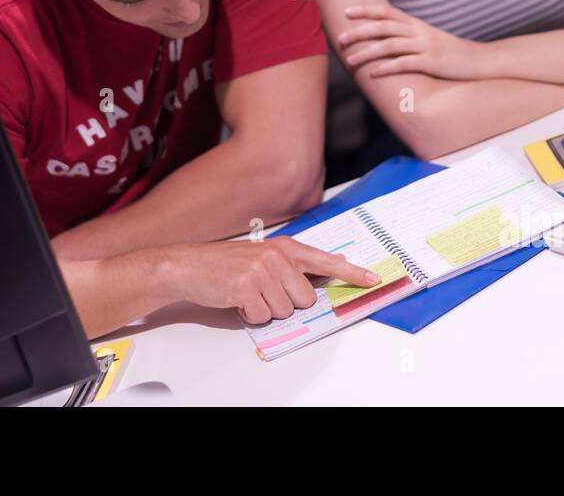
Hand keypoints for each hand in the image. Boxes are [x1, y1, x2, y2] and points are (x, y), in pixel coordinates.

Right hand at [165, 237, 379, 324]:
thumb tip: (333, 262)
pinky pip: (262, 317)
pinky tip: (237, 299)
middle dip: (286, 303)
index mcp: (285, 246)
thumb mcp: (266, 254)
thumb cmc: (227, 263)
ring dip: (266, 309)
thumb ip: (297, 261)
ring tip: (248, 293)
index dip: (351, 273)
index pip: (326, 261)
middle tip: (263, 291)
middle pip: (305, 298)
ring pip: (285, 311)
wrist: (189, 265)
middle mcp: (277, 256)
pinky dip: (249, 315)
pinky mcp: (246, 287)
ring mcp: (262, 271)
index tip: (373, 280)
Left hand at [337, 3, 495, 79]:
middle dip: (359, 32)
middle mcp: (419, 32)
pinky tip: (371, 74)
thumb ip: (411, 36)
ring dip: (367, 52)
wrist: (481, 61)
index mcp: (417, 24)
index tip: (346, 12)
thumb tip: (388, 39)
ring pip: (389, 46)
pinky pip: (404, 64)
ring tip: (350, 60)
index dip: (366, 11)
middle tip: (340, 38)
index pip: (387, 12)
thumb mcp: (431, 39)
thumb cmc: (452, 53)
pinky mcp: (431, 63)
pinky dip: (385, 68)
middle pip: (383, 27)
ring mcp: (426, 46)